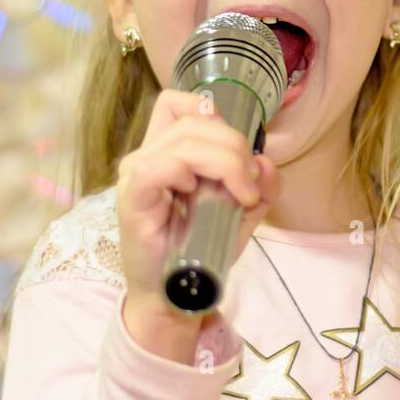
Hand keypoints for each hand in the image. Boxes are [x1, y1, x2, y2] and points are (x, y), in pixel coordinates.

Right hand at [115, 88, 281, 318]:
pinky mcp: (133, 196)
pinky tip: (197, 196)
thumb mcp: (242, 214)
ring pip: (185, 139)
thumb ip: (260, 187)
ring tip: (239, 195)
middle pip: (194, 119)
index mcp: (169, 150)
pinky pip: (159, 165)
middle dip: (235, 145)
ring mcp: (138, 173)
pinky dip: (188, 173)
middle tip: (249, 185)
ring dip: (224, 162)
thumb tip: (266, 163)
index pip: (181, 104)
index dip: (214, 116)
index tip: (237, 153)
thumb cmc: (201, 250)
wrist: (175, 295)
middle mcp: (148, 154)